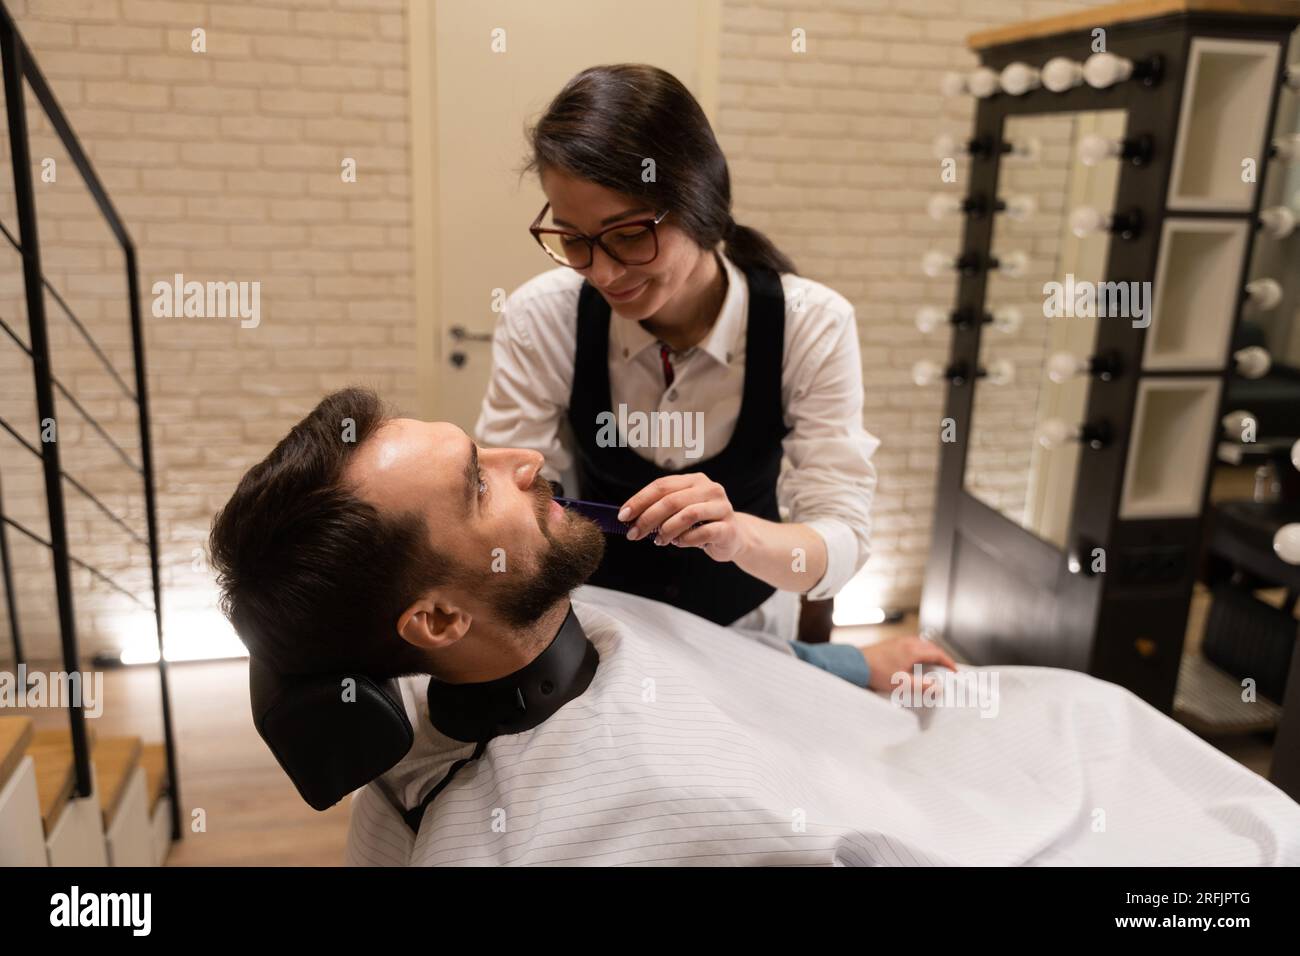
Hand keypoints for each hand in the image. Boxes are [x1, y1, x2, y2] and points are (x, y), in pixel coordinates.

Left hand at [618, 473, 746, 562]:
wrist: (734, 537)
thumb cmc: (701, 524)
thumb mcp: (680, 511)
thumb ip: (660, 510)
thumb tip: (628, 518)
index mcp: (694, 480)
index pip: (661, 485)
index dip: (640, 500)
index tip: (623, 515)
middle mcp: (710, 489)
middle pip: (671, 500)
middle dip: (647, 518)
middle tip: (633, 534)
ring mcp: (722, 507)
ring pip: (687, 514)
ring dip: (666, 530)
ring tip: (658, 541)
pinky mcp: (729, 528)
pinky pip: (703, 533)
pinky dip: (685, 540)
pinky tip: (678, 543)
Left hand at [859, 635, 956, 692]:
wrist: (855, 664)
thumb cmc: (876, 672)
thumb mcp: (902, 683)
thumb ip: (922, 686)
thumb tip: (938, 688)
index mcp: (913, 649)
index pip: (938, 653)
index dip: (949, 663)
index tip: (955, 671)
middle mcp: (908, 642)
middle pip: (932, 648)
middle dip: (941, 658)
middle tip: (947, 670)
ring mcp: (900, 641)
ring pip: (922, 646)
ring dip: (930, 656)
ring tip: (934, 669)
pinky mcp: (893, 644)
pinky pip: (913, 646)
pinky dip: (920, 654)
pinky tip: (917, 664)